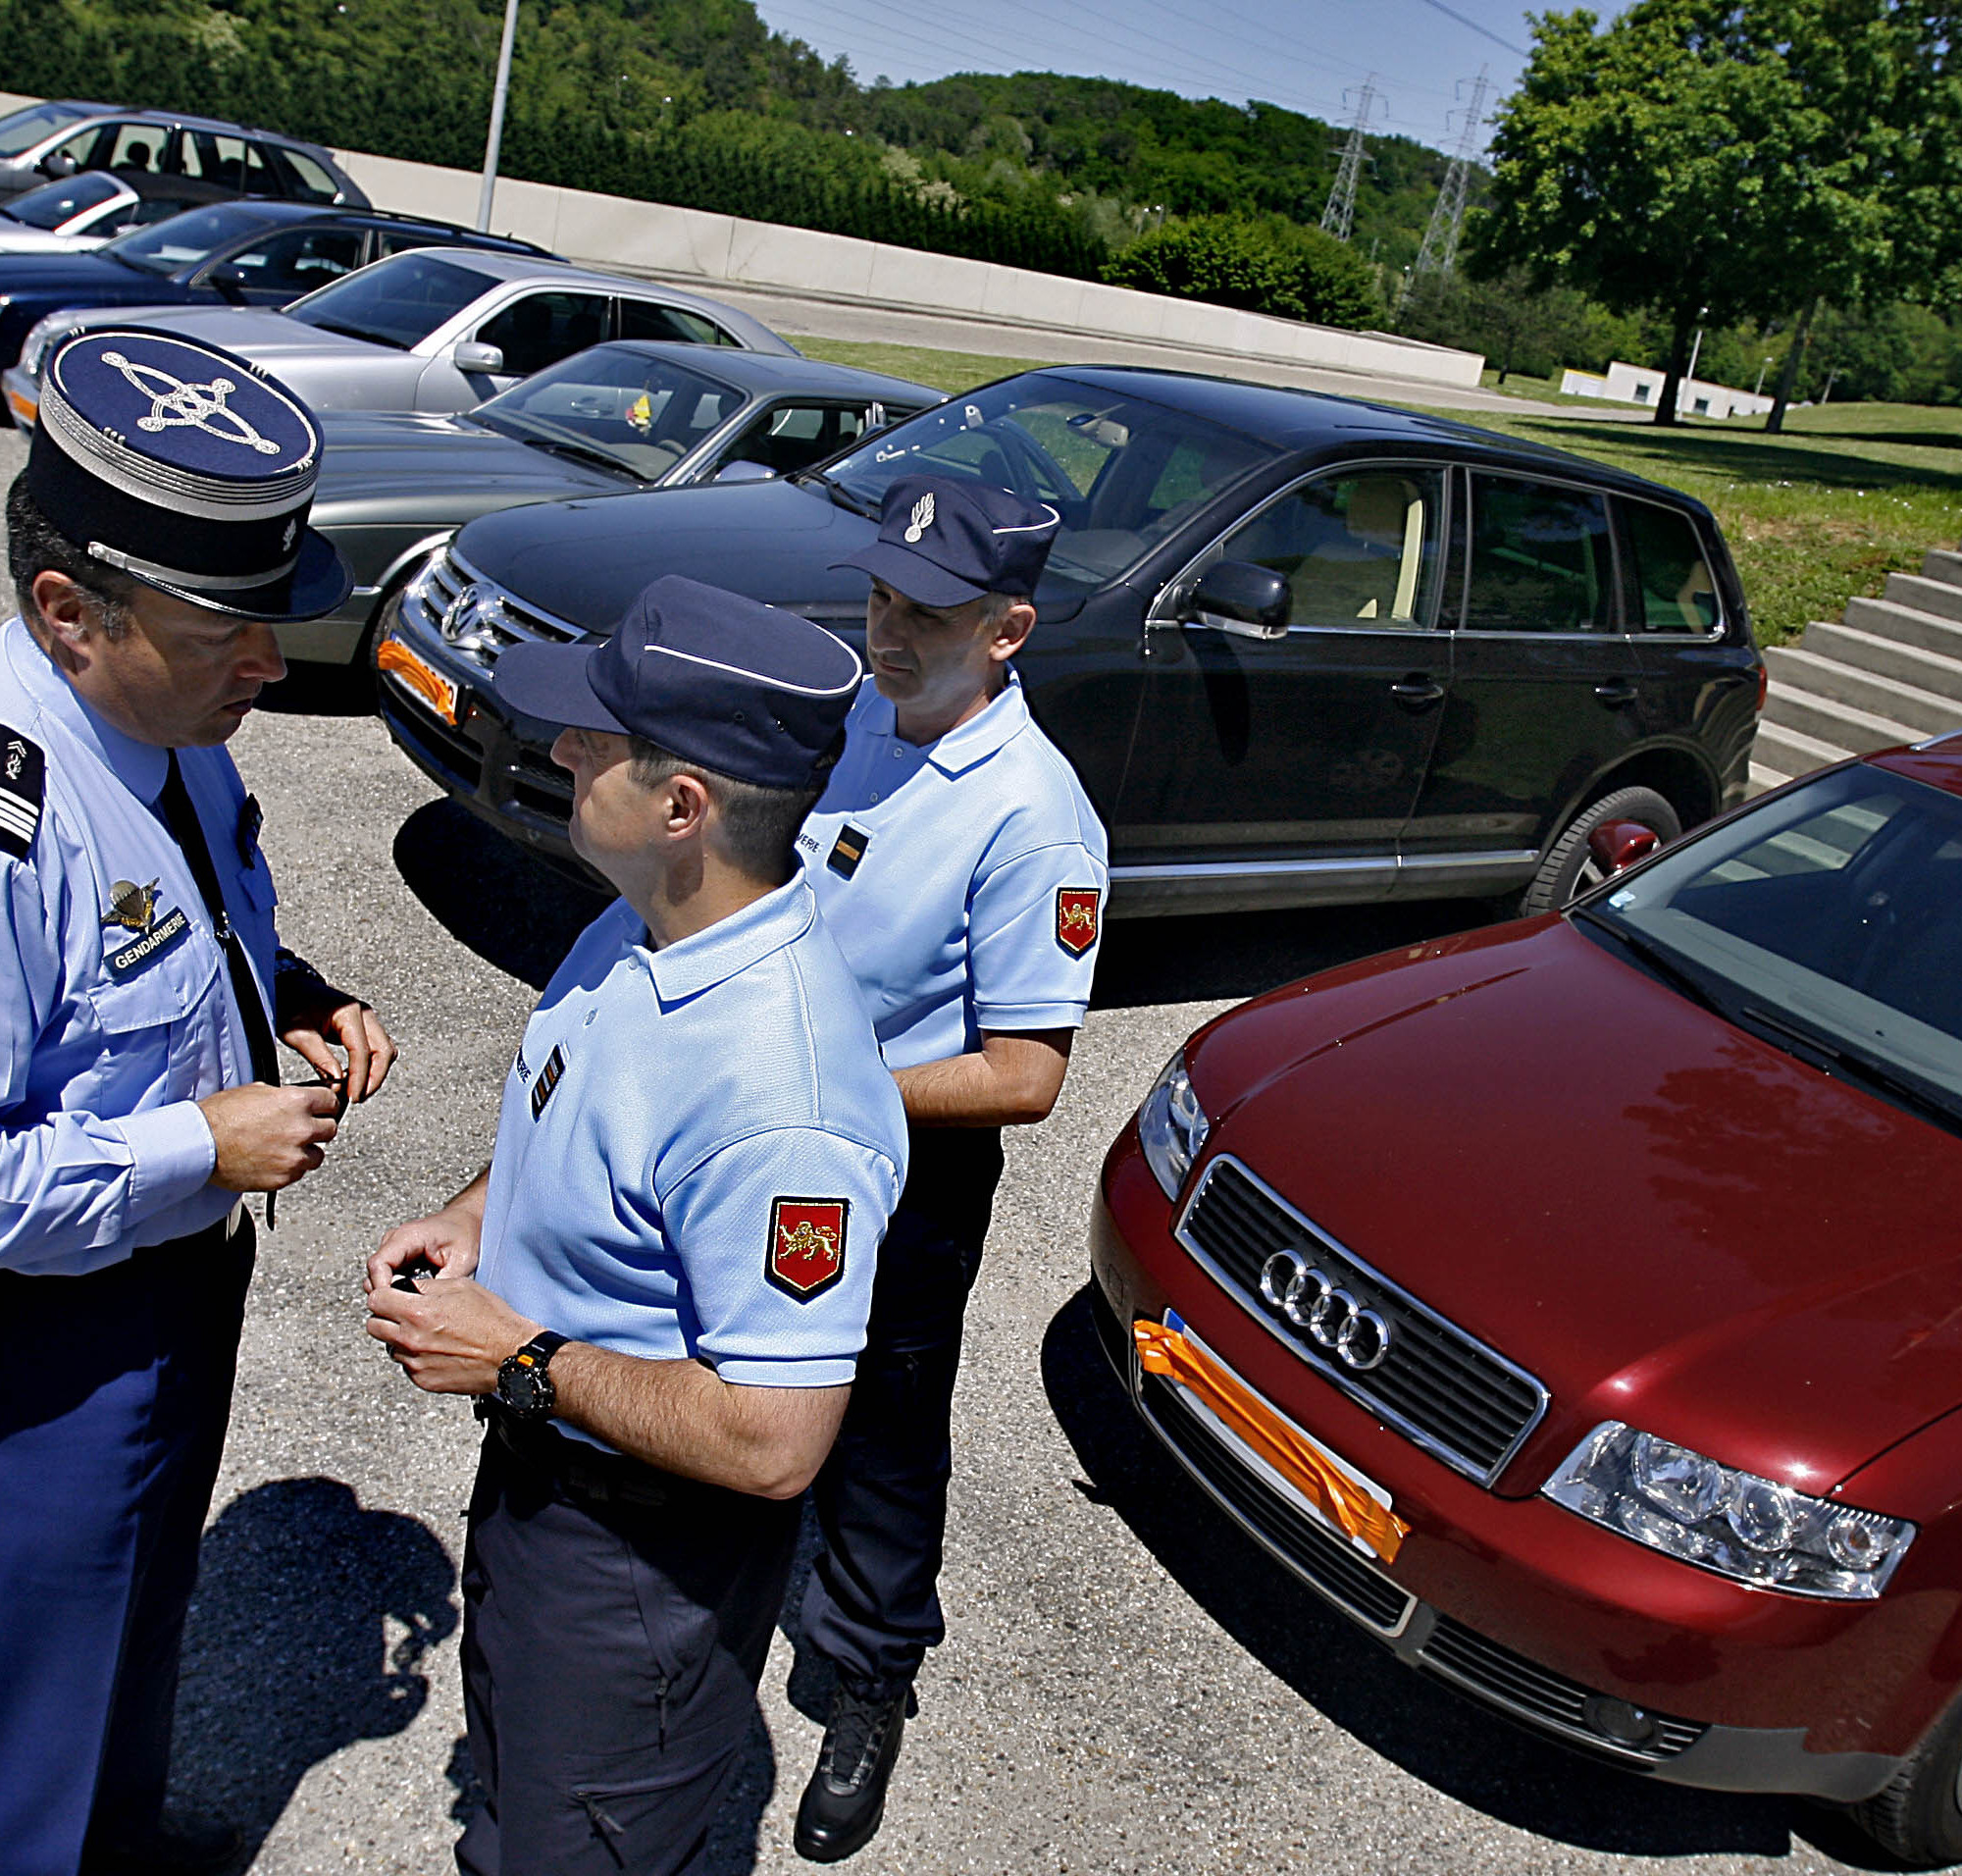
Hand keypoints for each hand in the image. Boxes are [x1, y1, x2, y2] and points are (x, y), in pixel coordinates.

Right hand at [199, 1083, 339, 1190]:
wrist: (199, 1145)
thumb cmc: (220, 1117)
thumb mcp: (256, 1091)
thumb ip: (285, 1097)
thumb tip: (299, 1101)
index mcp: (297, 1102)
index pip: (331, 1101)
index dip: (324, 1105)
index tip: (321, 1109)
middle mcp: (301, 1129)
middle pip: (330, 1130)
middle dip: (317, 1129)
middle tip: (300, 1130)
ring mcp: (294, 1156)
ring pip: (318, 1155)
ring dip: (306, 1152)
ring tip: (283, 1147)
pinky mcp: (283, 1178)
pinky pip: (298, 1173)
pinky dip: (290, 1168)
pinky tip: (271, 1160)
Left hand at [279, 988, 397, 1103]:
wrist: (288, 987)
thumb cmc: (289, 1004)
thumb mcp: (298, 1034)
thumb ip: (319, 1058)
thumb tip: (337, 1082)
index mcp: (348, 1012)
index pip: (363, 1051)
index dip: (360, 1077)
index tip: (353, 1097)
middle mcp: (363, 1013)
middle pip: (384, 1051)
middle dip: (374, 1078)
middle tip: (358, 1097)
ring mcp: (366, 1018)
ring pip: (385, 1050)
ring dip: (375, 1072)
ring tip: (357, 1090)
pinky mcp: (362, 1025)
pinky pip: (377, 1047)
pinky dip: (371, 1064)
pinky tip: (355, 1077)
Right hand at [365, 1206, 482, 1295]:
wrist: (468, 1222)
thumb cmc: (466, 1235)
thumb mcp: (462, 1260)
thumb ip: (443, 1281)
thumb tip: (426, 1303)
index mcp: (408, 1236)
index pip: (378, 1264)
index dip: (382, 1288)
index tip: (394, 1306)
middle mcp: (394, 1241)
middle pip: (374, 1274)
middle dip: (387, 1295)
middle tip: (409, 1310)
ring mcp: (393, 1249)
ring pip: (378, 1278)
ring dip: (393, 1294)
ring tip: (416, 1302)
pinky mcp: (396, 1258)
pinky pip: (388, 1279)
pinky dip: (398, 1290)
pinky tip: (417, 1295)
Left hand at [365, 1277, 539, 1394]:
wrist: (511, 1354)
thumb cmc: (492, 1319)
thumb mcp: (460, 1287)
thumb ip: (426, 1286)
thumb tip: (405, 1287)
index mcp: (417, 1312)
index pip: (375, 1300)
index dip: (382, 1294)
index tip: (390, 1295)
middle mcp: (410, 1339)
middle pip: (374, 1326)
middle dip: (385, 1317)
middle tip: (403, 1313)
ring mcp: (415, 1363)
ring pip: (390, 1347)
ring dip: (401, 1338)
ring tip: (429, 1333)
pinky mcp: (424, 1381)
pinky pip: (408, 1366)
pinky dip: (416, 1357)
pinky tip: (439, 1350)